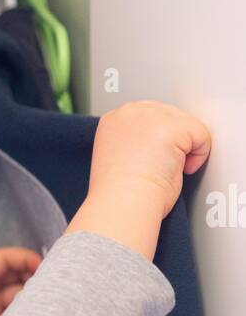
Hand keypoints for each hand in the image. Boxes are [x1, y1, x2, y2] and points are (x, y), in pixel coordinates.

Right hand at [69, 101, 211, 259]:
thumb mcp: (121, 156)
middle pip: (171, 116)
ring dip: (184, 150)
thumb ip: (137, 140)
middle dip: (173, 143)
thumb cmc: (120, 193)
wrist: (123, 203)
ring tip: (165, 170)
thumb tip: (162, 142)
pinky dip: (198, 156)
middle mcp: (130, 112)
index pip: (151, 117)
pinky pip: (201, 134)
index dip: (158, 142)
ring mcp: (152, 116)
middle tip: (159, 169)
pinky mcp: (173, 126)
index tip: (152, 163)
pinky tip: (180, 169)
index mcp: (114, 119)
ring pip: (187, 124)